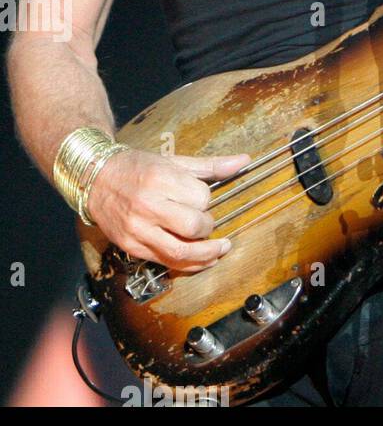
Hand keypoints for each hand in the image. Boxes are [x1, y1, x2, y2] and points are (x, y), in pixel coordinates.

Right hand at [86, 147, 250, 271]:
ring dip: (206, 254)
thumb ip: (211, 165)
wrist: (96, 178)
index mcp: (160, 180)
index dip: (207, 200)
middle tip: (208, 222)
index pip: (200, 197)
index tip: (202, 198)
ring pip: (180, 251)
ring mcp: (138, 230)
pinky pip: (165, 262)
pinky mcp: (131, 246)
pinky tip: (203, 260)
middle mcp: (148, 206)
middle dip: (208, 226)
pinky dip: (189, 265)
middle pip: (192, 225)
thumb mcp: (175, 161)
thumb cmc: (139, 168)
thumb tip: (243, 161)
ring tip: (220, 249)